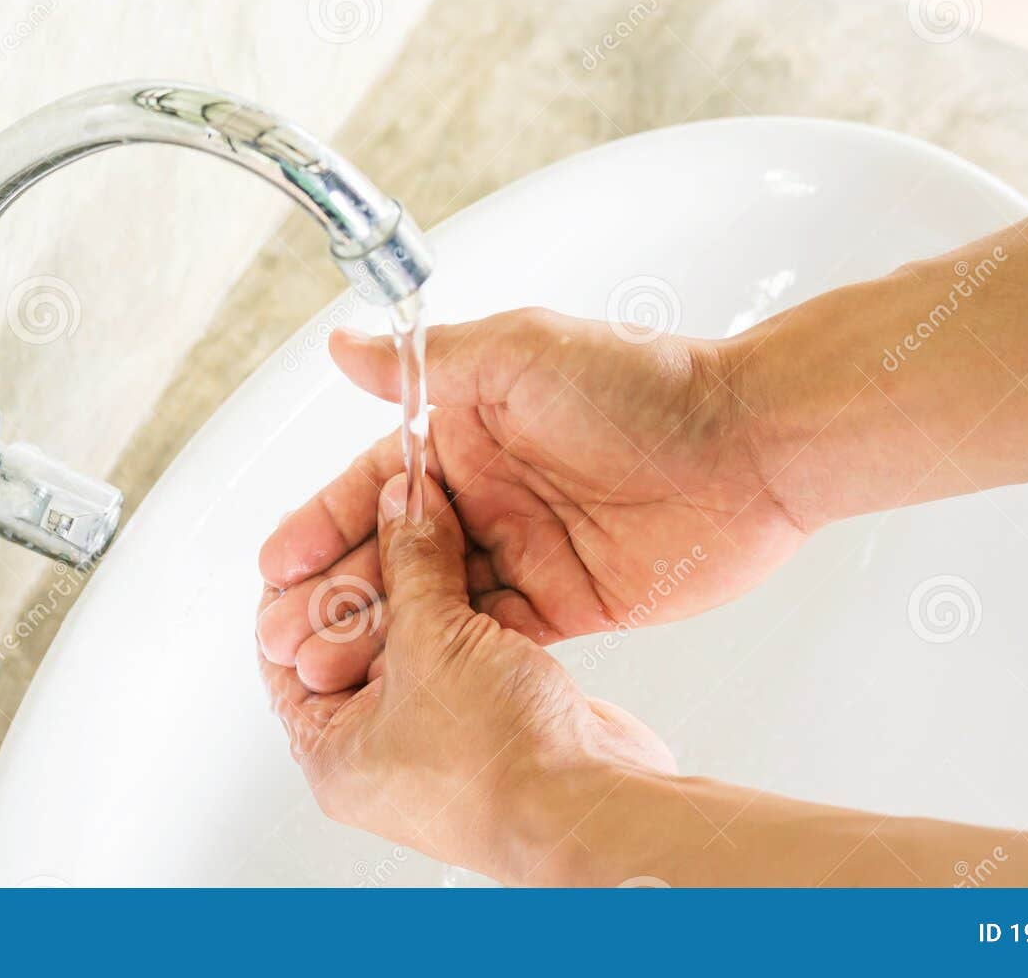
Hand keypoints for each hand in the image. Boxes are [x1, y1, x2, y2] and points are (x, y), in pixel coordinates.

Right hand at [256, 307, 807, 691]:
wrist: (751, 447)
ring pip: (432, 601)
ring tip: (321, 669)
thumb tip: (344, 347)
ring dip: (378, 632)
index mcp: (473, 434)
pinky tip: (398, 680)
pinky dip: (443, 655)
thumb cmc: (646, 384)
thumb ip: (428, 365)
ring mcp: (527, 551)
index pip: (378, 484)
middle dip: (335, 591)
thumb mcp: (523, 353)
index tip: (277, 562)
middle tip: (284, 635)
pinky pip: (490, 634)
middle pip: (395, 552)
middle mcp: (492, 495)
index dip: (323, 522)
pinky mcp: (566, 603)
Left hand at [258, 474, 673, 878]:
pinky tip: (474, 559)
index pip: (286, 650)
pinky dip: (468, 603)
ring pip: (415, 633)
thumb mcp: (433, 641)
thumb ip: (415, 563)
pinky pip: (465, 644)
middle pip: (352, 634)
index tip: (317, 529)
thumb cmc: (494, 766)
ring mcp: (437, 730)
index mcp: (331, 748)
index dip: (300, 583)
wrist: (589, 804)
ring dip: (425, 580)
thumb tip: (403, 507)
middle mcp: (377, 744)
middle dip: (371, 569)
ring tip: (428, 521)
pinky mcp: (491, 714)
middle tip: (380, 513)